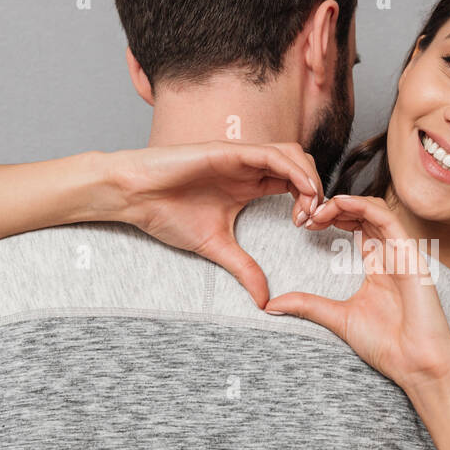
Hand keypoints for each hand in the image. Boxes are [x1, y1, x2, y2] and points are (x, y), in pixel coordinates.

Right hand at [104, 141, 322, 307]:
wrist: (133, 196)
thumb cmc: (167, 213)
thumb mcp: (215, 247)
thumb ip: (244, 269)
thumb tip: (265, 300)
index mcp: (250, 184)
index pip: (295, 184)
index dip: (310, 203)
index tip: (306, 229)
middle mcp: (249, 167)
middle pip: (301, 165)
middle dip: (316, 191)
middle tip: (313, 220)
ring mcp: (240, 156)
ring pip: (292, 154)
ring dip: (309, 179)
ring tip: (308, 208)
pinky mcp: (228, 150)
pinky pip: (270, 152)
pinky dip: (292, 169)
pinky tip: (301, 191)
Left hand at [263, 194, 449, 392]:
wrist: (415, 364)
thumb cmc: (387, 345)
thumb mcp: (337, 318)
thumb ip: (307, 306)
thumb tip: (270, 305)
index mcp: (378, 266)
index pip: (356, 227)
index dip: (330, 218)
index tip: (304, 223)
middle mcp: (391, 255)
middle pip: (363, 213)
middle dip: (333, 207)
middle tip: (306, 213)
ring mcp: (402, 253)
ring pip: (375, 209)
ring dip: (345, 203)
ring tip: (318, 209)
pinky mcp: (410, 255)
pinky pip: (388, 219)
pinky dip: (364, 206)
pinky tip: (340, 204)